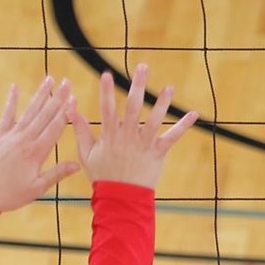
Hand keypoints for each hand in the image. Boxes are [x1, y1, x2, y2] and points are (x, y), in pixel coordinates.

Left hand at [0, 77, 81, 211]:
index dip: (66, 112)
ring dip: (40, 95)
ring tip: (49, 79)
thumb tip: (78, 164)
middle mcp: (24, 140)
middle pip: (44, 115)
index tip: (75, 98)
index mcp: (36, 152)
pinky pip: (6, 116)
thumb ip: (57, 174)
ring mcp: (10, 136)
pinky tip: (14, 87)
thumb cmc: (10, 194)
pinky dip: (11, 101)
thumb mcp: (37, 188)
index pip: (55, 127)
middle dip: (57, 97)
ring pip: (29, 111)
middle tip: (68, 82)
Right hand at [68, 64, 197, 190]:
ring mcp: (143, 144)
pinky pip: (172, 137)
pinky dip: (183, 126)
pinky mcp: (158, 152)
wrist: (120, 197)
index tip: (105, 73)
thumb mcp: (86, 153)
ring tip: (169, 88)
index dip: (105, 91)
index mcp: (110, 135)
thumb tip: (71, 109)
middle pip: (132, 107)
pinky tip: (194, 114)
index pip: (106, 109)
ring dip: (162, 103)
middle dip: (137, 86)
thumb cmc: (102, 174)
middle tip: (143, 66)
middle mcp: (127, 136)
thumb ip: (80, 130)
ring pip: (154, 120)